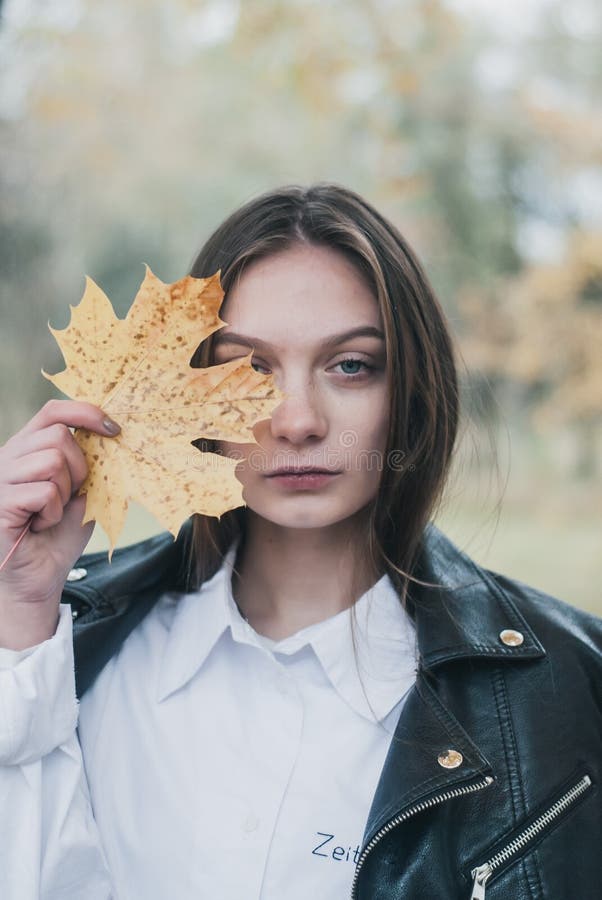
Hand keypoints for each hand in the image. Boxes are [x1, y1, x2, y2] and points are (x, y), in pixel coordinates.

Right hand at [0, 400, 119, 646]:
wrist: (39, 578)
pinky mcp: (0, 502)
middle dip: (79, 467)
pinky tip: (39, 526)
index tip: (114, 429)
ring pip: (51, 461)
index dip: (85, 412)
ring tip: (50, 513)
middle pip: (58, 435)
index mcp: (27, 448)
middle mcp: (8, 456)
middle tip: (70, 495)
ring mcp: (0, 478)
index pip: (53, 411)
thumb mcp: (83, 492)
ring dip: (64, 493)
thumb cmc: (58, 535)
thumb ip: (90, 464)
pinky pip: (44, 492)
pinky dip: (52, 513)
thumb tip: (111, 435)